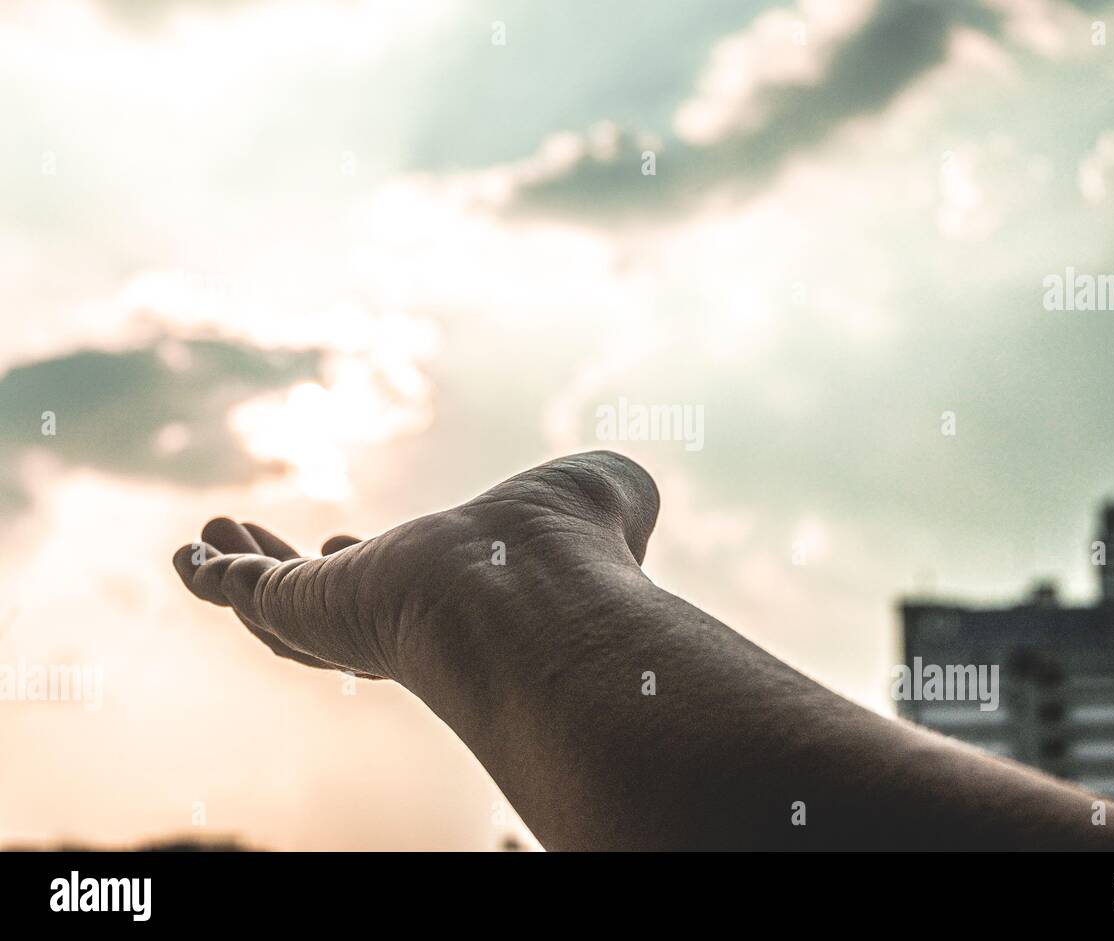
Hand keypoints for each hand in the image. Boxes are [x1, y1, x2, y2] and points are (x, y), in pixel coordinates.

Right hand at [172, 451, 659, 690]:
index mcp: (465, 604)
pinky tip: (193, 553)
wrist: (535, 600)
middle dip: (292, 579)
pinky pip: (247, 598)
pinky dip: (216, 577)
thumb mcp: (609, 496)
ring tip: (206, 541)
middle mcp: (406, 626)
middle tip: (256, 547)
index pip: (403, 598)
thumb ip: (615, 497)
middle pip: (330, 610)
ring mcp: (354, 626)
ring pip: (281, 609)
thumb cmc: (583, 550)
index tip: (342, 547)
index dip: (370, 572)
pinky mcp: (310, 612)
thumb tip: (628, 501)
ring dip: (242, 574)